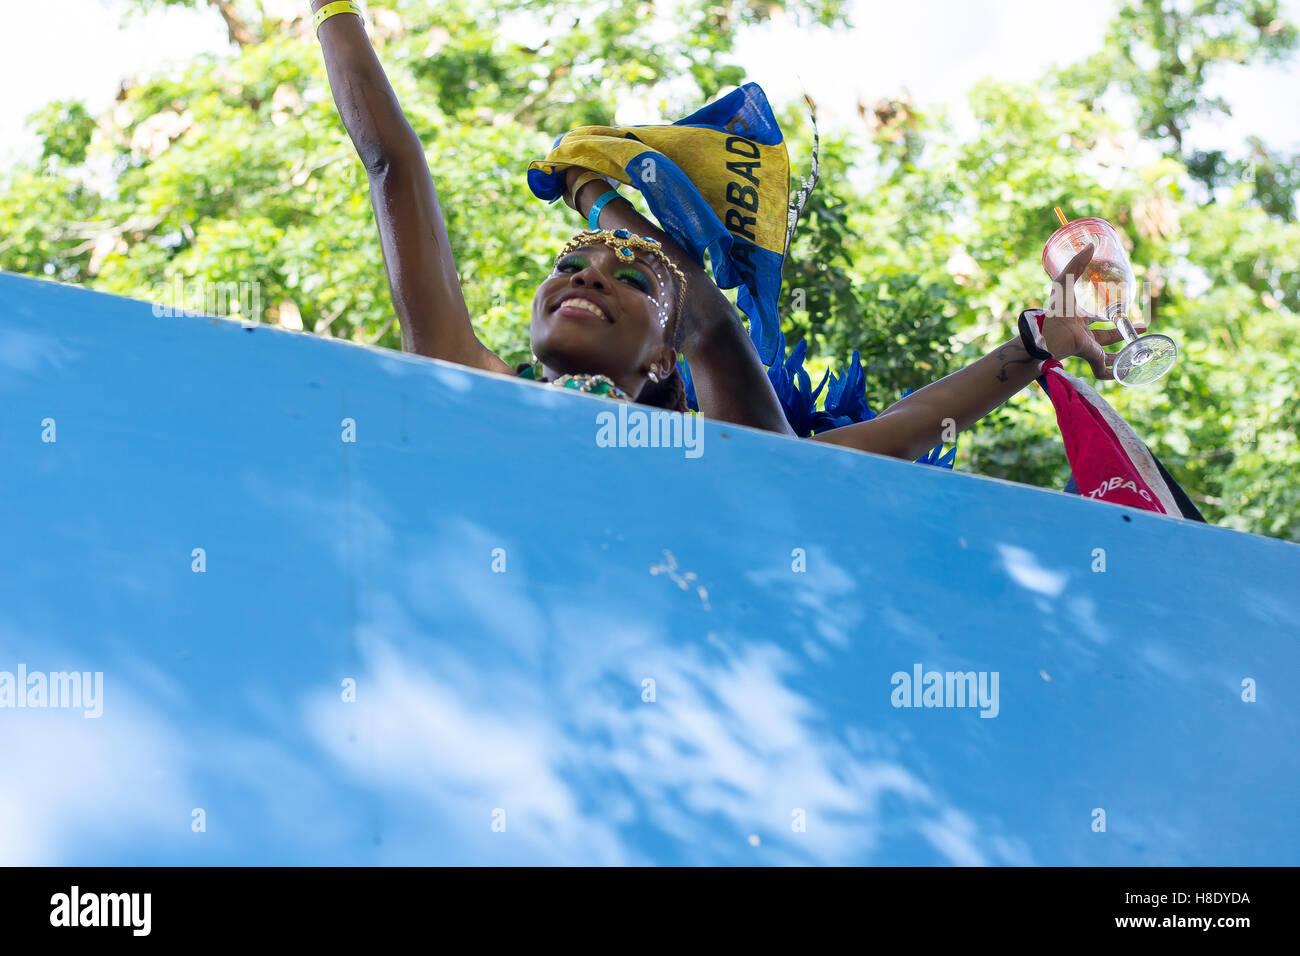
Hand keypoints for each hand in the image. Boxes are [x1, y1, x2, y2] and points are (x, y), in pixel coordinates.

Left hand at [1040, 245, 1145, 381]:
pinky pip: (1103, 371)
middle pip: (1105, 337)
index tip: (1120, 312)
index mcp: (1077, 319)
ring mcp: (1087, 348)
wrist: (1049, 331)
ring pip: (1108, 354)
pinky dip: (1115, 373)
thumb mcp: (1065, 281)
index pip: (1094, 319)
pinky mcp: (1091, 358)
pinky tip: (1126, 373)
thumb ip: (1077, 263)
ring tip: (1141, 347)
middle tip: (1141, 327)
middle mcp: (1082, 335)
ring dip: (1124, 352)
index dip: (1107, 316)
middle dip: (1122, 332)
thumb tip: (1090, 245)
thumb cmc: (1054, 307)